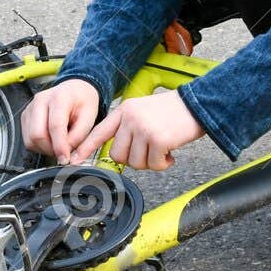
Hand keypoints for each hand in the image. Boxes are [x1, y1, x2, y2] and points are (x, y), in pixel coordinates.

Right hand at [21, 78, 99, 163]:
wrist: (75, 90)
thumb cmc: (82, 101)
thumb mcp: (89, 117)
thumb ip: (78, 136)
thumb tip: (66, 153)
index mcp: (59, 97)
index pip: (55, 126)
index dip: (60, 147)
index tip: (65, 159)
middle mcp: (40, 100)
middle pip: (37, 134)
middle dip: (50, 149)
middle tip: (63, 153)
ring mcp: (30, 108)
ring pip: (30, 139)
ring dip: (44, 149)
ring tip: (58, 145)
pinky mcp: (25, 116)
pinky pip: (27, 139)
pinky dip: (38, 145)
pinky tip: (50, 140)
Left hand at [73, 90, 204, 170]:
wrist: (197, 104)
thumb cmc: (173, 112)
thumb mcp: (143, 111)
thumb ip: (128, 127)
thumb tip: (119, 153)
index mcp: (124, 110)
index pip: (98, 131)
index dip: (85, 148)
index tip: (73, 160)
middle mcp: (130, 118)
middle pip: (117, 154)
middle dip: (133, 159)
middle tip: (149, 153)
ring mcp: (143, 128)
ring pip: (135, 162)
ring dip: (150, 162)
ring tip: (162, 151)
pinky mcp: (158, 139)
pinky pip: (153, 165)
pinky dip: (163, 164)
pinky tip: (171, 154)